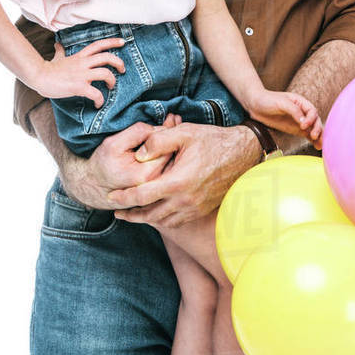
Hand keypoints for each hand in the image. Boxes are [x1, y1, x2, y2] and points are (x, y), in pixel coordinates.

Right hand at [33, 37, 125, 105]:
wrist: (38, 77)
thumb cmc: (47, 70)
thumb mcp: (56, 58)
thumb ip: (60, 51)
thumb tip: (57, 44)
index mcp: (80, 57)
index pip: (98, 45)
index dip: (112, 42)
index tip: (122, 42)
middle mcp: (83, 63)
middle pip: (107, 57)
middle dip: (119, 63)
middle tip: (122, 70)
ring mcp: (81, 75)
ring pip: (105, 73)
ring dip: (112, 81)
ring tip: (111, 87)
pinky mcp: (78, 87)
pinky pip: (96, 93)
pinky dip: (100, 99)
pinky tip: (98, 104)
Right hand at [58, 121, 172, 208]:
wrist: (91, 186)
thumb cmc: (101, 164)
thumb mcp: (114, 143)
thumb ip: (138, 133)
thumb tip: (160, 128)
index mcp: (145, 175)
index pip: (168, 149)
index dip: (170, 131)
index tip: (173, 118)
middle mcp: (154, 185)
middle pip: (173, 157)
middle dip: (175, 136)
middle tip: (175, 118)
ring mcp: (156, 189)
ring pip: (171, 163)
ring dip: (173, 144)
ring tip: (173, 126)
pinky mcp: (154, 190)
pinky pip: (166, 169)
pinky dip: (168, 154)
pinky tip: (167, 142)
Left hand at [107, 122, 261, 227]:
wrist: (243, 153)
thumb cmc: (213, 140)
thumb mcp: (184, 132)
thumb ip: (158, 141)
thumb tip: (138, 155)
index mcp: (178, 182)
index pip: (141, 196)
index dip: (123, 198)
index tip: (110, 197)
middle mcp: (186, 200)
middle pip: (150, 215)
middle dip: (131, 214)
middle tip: (117, 211)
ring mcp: (195, 207)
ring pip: (163, 221)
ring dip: (146, 219)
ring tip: (134, 214)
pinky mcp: (203, 209)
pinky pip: (178, 221)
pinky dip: (164, 219)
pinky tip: (158, 212)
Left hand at [247, 89, 323, 149]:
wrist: (255, 105)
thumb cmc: (268, 100)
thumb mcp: (281, 103)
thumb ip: (294, 111)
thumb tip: (304, 122)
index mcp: (301, 102)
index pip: (312, 111)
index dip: (310, 118)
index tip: (303, 125)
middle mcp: (303, 112)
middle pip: (315, 120)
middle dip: (317, 128)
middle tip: (314, 136)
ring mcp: (299, 121)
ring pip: (313, 128)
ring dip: (318, 136)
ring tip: (320, 145)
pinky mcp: (295, 129)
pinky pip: (306, 135)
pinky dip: (312, 140)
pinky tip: (317, 146)